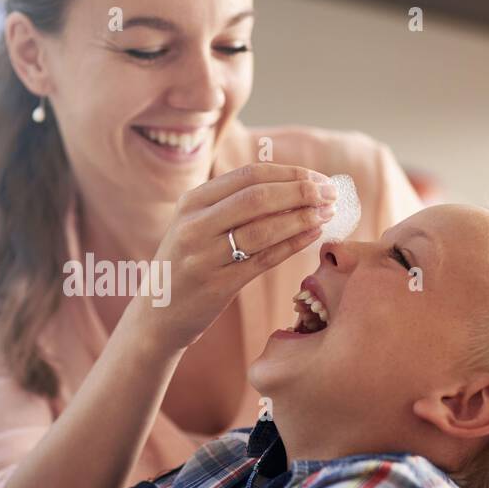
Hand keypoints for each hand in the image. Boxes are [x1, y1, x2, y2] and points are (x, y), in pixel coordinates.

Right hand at [129, 163, 339, 352]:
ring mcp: (204, 256)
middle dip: (302, 192)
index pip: (250, 175)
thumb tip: (293, 184)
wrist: (157, 314)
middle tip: (331, 194)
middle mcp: (194, 225)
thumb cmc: (187, 264)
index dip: (291, 173)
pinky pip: (264, 260)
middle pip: (258, 197)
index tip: (320, 178)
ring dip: (302, 218)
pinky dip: (293, 244)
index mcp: (191, 202)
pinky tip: (313, 235)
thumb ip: (232, 204)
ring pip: (263, 229)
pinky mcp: (217, 286)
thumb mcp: (197, 225)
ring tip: (328, 213)